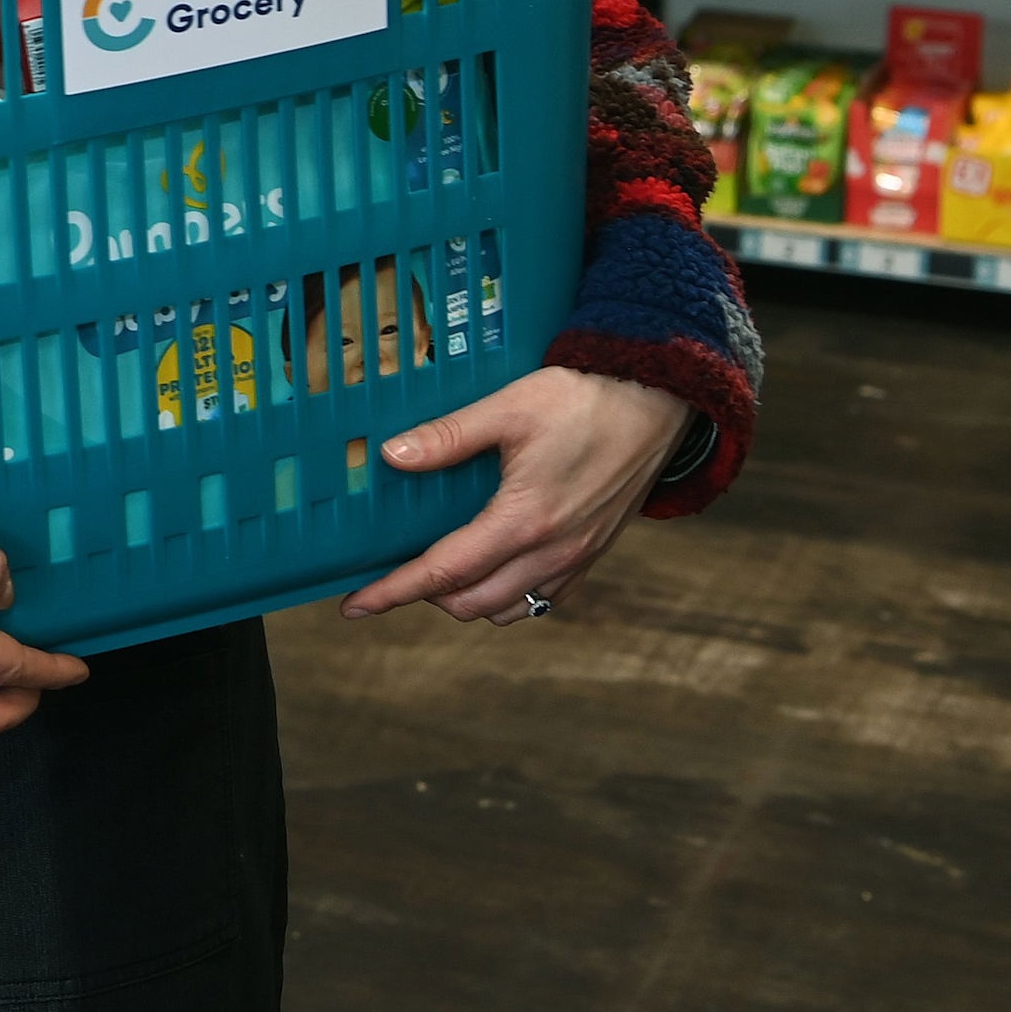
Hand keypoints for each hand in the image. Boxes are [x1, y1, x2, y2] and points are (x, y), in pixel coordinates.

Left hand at [339, 367, 689, 625]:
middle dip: (424, 595)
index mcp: (524, 520)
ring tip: (439, 569)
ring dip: (466, 600)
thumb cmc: (584, 400)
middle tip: (393, 571)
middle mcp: (551, 552)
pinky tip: (490, 567)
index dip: (393, 591)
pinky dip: (506, 597)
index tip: (355, 605)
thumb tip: (391, 456)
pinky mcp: (592, 556)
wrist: (655, 403)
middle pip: (470, 603)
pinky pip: (541, 600)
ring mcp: (575, 559)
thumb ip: (448, 436)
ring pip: (506, 610)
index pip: (443, 572)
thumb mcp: (509, 408)